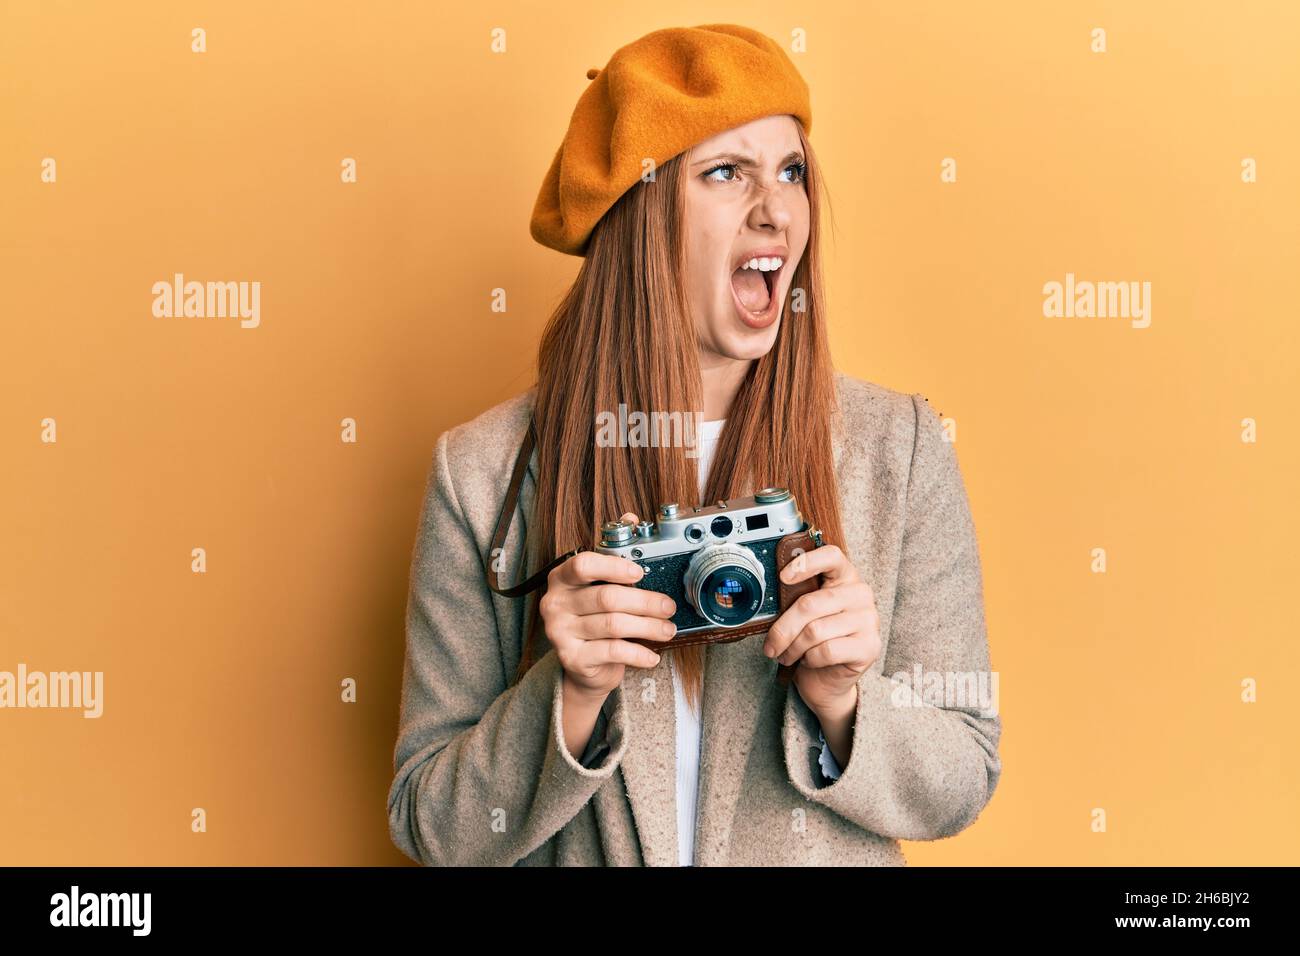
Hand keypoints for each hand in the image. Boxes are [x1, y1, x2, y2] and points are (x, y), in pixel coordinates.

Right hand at [540, 514, 677, 699]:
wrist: (582, 664)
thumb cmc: (594, 618)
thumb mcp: (599, 585)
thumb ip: (613, 553)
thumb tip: (630, 518)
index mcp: (561, 578)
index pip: (583, 565)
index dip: (614, 567)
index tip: (639, 573)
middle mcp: (555, 603)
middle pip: (606, 598)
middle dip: (645, 601)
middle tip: (668, 606)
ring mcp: (560, 632)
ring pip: (613, 625)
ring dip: (648, 627)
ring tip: (667, 629)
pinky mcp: (572, 658)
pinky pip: (613, 652)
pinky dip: (638, 654)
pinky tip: (653, 655)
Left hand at [762, 544, 880, 714]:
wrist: (830, 678)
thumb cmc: (814, 640)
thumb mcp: (805, 614)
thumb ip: (796, 599)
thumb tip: (768, 598)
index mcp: (845, 577)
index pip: (831, 556)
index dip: (806, 563)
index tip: (783, 577)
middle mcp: (861, 594)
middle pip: (810, 604)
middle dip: (783, 629)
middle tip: (770, 645)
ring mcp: (869, 620)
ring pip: (815, 630)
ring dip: (793, 648)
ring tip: (785, 655)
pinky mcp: (869, 647)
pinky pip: (826, 650)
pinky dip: (810, 659)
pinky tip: (808, 660)